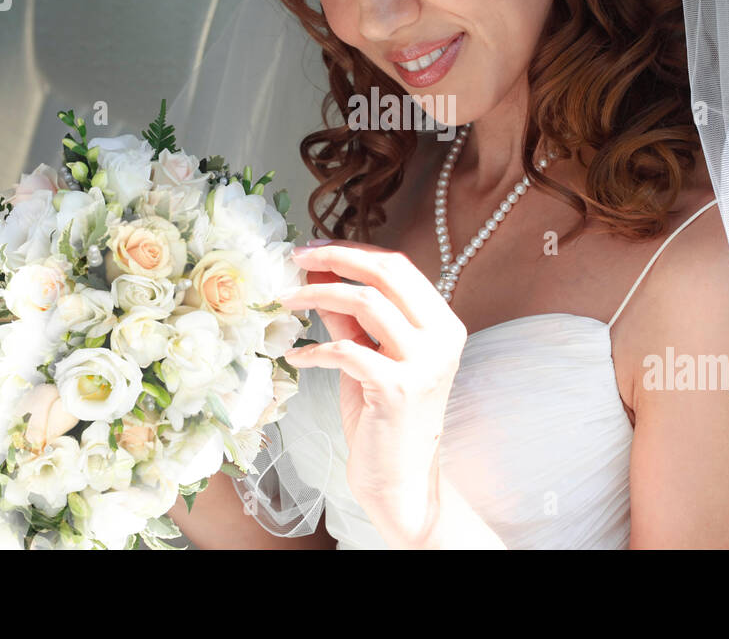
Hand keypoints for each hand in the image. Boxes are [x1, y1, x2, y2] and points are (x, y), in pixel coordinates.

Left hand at [276, 240, 467, 547]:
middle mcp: (442, 337)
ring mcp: (424, 363)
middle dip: (336, 257)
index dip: (352, 250)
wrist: (399, 480)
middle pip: (387, 271)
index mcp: (442, 323)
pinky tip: (296, 356)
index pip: (398, 265)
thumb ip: (349, 318)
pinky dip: (315, 349)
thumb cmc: (383, 419)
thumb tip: (317, 275)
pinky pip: (348, 350)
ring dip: (318, 295)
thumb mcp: (367, 357)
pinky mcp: (399, 389)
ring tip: (286, 301)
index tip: (313, 248)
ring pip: (367, 302)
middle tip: (296, 257)